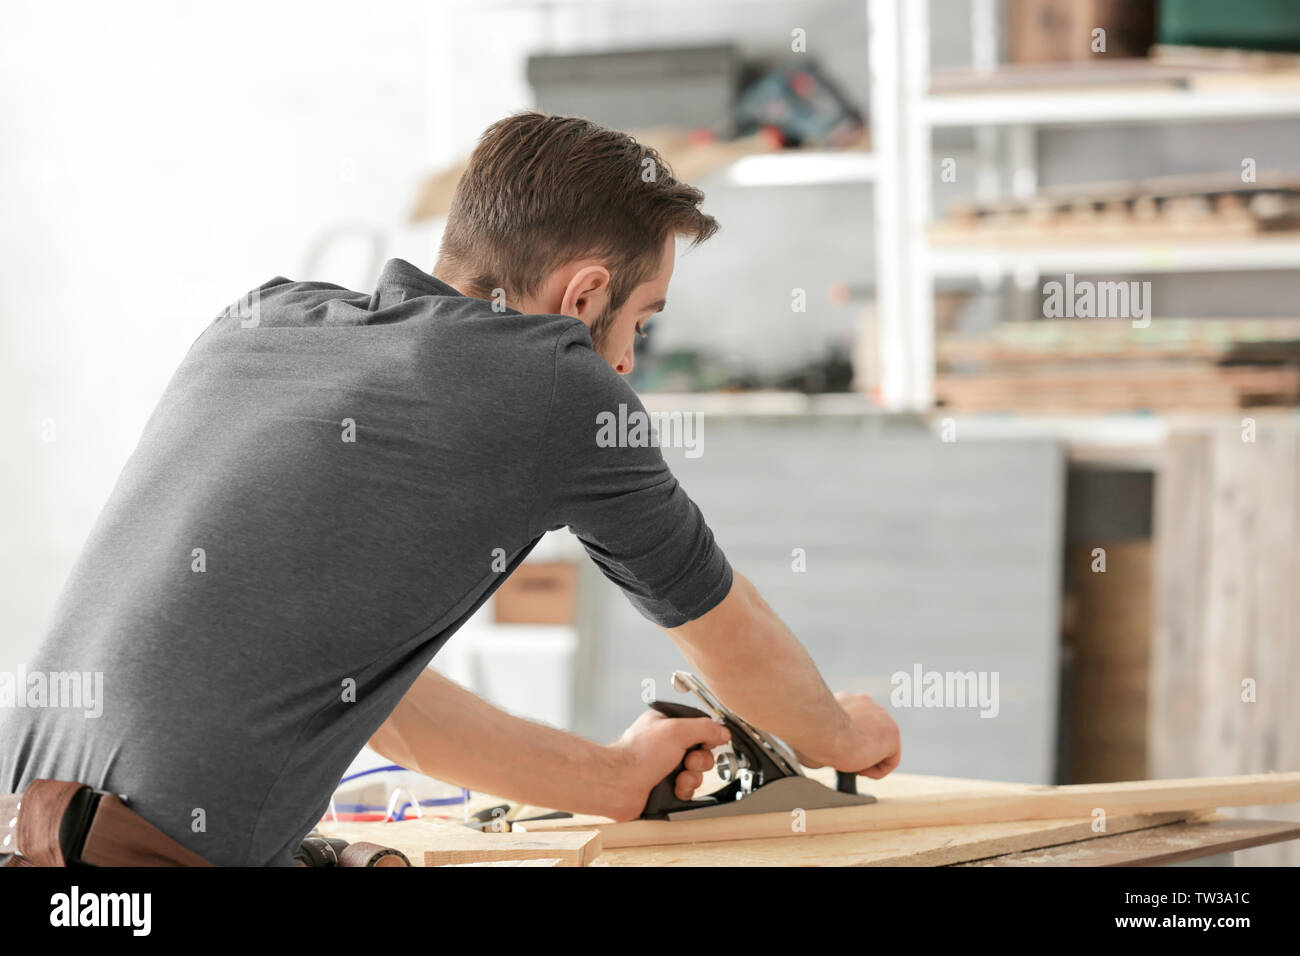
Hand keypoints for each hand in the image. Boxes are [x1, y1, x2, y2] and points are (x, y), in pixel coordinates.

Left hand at [605, 709, 731, 820]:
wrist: (619, 785)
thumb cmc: (636, 755)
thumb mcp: (676, 731)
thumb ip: (704, 728)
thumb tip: (722, 730)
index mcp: (666, 725)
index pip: (699, 727)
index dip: (707, 737)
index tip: (706, 742)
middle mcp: (666, 744)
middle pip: (701, 752)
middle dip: (699, 760)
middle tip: (688, 761)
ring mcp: (665, 766)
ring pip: (696, 772)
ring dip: (692, 777)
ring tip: (679, 777)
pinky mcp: (665, 786)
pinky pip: (688, 789)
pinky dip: (685, 790)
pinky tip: (675, 788)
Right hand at [796, 692, 899, 779]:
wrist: (822, 730)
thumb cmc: (810, 732)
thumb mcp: (813, 732)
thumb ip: (822, 737)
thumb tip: (817, 754)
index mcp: (845, 700)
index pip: (854, 722)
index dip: (845, 740)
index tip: (834, 749)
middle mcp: (865, 703)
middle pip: (868, 733)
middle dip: (857, 747)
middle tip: (842, 757)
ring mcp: (882, 716)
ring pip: (879, 746)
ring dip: (865, 758)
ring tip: (848, 762)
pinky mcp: (892, 734)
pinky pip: (889, 760)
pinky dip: (875, 769)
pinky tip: (859, 768)